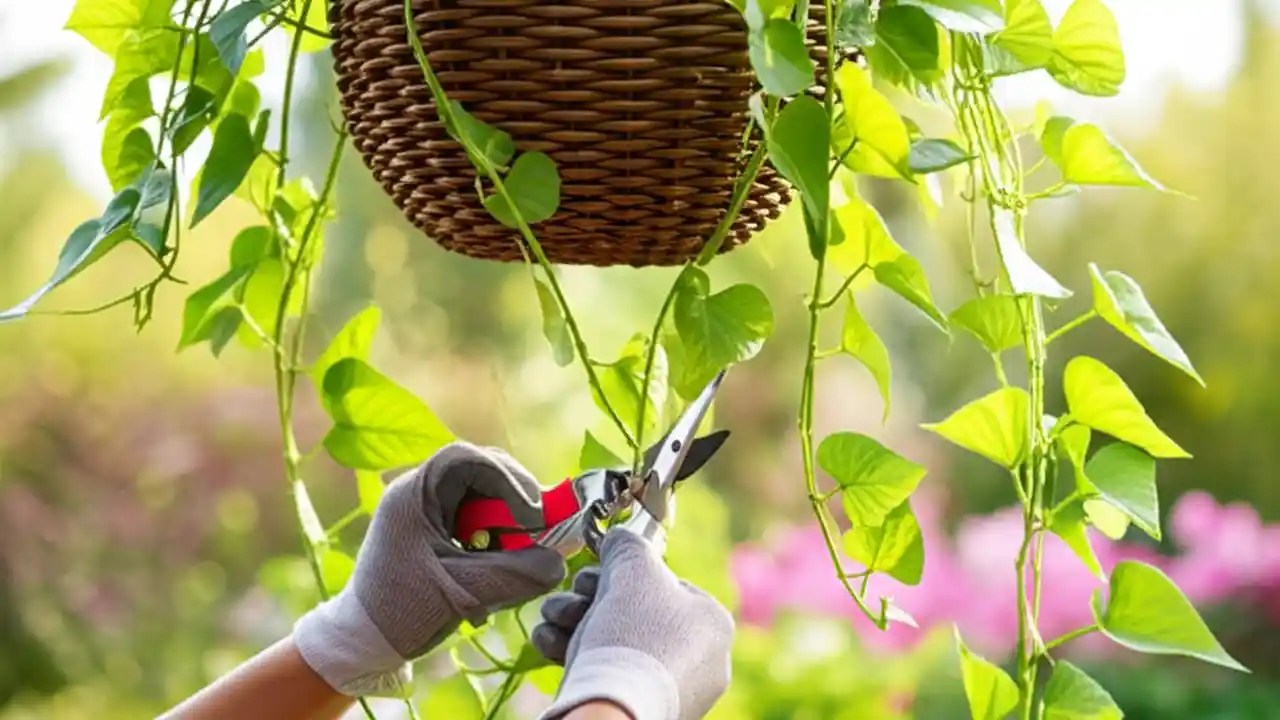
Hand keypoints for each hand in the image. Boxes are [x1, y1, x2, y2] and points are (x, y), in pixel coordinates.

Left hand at [293, 442, 565, 696]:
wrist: (360, 642)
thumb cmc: (402, 612)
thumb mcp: (465, 592)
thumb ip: (516, 574)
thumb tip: (558, 563)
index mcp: (415, 494)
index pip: (470, 460)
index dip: (509, 481)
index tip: (531, 518)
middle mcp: (418, 492)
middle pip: (479, 473)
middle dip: (513, 500)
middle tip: (538, 530)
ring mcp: (424, 511)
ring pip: (479, 497)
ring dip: (505, 522)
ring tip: (517, 552)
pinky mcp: (431, 532)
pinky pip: (472, 520)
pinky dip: (492, 538)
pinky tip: (496, 566)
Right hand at [532, 531, 733, 719]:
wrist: (613, 711)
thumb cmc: (633, 633)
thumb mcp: (632, 568)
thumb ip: (627, 546)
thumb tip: (619, 539)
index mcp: (713, 624)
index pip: (665, 585)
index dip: (622, 574)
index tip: (593, 576)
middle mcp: (702, 661)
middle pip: (636, 614)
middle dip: (590, 601)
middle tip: (571, 597)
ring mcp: (674, 691)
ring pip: (618, 644)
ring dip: (576, 624)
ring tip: (553, 619)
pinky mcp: (644, 710)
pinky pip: (611, 674)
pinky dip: (578, 657)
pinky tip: (549, 644)